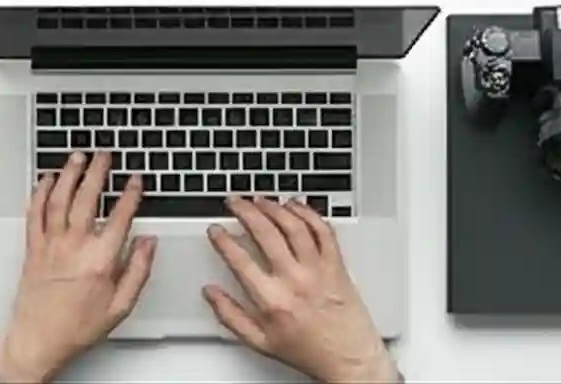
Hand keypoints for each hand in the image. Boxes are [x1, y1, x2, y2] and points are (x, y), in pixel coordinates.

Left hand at [0, 151, 155, 382]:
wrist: (38, 341)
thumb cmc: (76, 328)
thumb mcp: (120, 307)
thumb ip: (138, 270)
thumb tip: (148, 243)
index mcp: (99, 261)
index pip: (120, 217)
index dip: (130, 194)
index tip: (135, 181)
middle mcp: (73, 248)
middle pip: (87, 198)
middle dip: (98, 172)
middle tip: (104, 155)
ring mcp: (50, 245)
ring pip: (59, 199)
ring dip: (69, 174)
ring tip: (78, 157)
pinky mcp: (32, 248)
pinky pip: (34, 213)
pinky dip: (40, 192)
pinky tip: (46, 179)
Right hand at [203, 197, 398, 382]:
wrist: (349, 359)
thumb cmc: (309, 352)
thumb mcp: (261, 342)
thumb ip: (231, 316)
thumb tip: (211, 293)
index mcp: (272, 300)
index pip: (239, 259)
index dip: (223, 240)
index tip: (216, 230)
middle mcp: (294, 280)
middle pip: (266, 233)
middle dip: (245, 211)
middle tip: (235, 202)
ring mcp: (317, 269)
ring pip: (294, 225)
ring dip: (274, 207)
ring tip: (261, 200)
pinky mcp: (337, 265)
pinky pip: (323, 231)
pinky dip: (308, 213)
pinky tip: (295, 206)